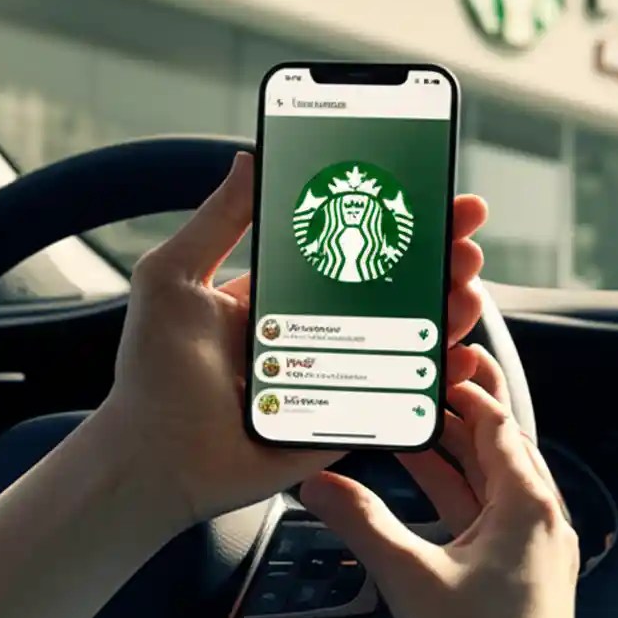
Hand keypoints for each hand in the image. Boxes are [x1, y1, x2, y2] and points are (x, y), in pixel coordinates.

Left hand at [91, 152, 489, 525]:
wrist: (151, 459)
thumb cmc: (152, 373)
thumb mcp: (175, 277)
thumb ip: (217, 219)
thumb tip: (249, 158)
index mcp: (277, 296)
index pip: (347, 248)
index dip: (389, 222)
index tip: (428, 193)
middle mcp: (311, 332)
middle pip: (390, 289)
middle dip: (435, 259)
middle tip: (463, 239)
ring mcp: (333, 376)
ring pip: (406, 336)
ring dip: (446, 307)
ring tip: (466, 285)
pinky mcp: (344, 419)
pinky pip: (400, 396)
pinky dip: (437, 374)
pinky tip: (458, 350)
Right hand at [301, 346, 579, 617]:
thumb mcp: (411, 579)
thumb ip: (362, 523)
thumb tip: (322, 485)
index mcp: (530, 507)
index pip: (499, 424)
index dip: (466, 389)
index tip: (439, 363)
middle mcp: (542, 522)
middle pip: (500, 447)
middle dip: (459, 415)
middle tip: (425, 386)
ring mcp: (535, 551)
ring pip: (493, 483)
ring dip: (455, 455)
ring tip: (414, 430)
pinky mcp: (522, 576)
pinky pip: (489, 516)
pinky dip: (457, 494)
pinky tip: (426, 490)